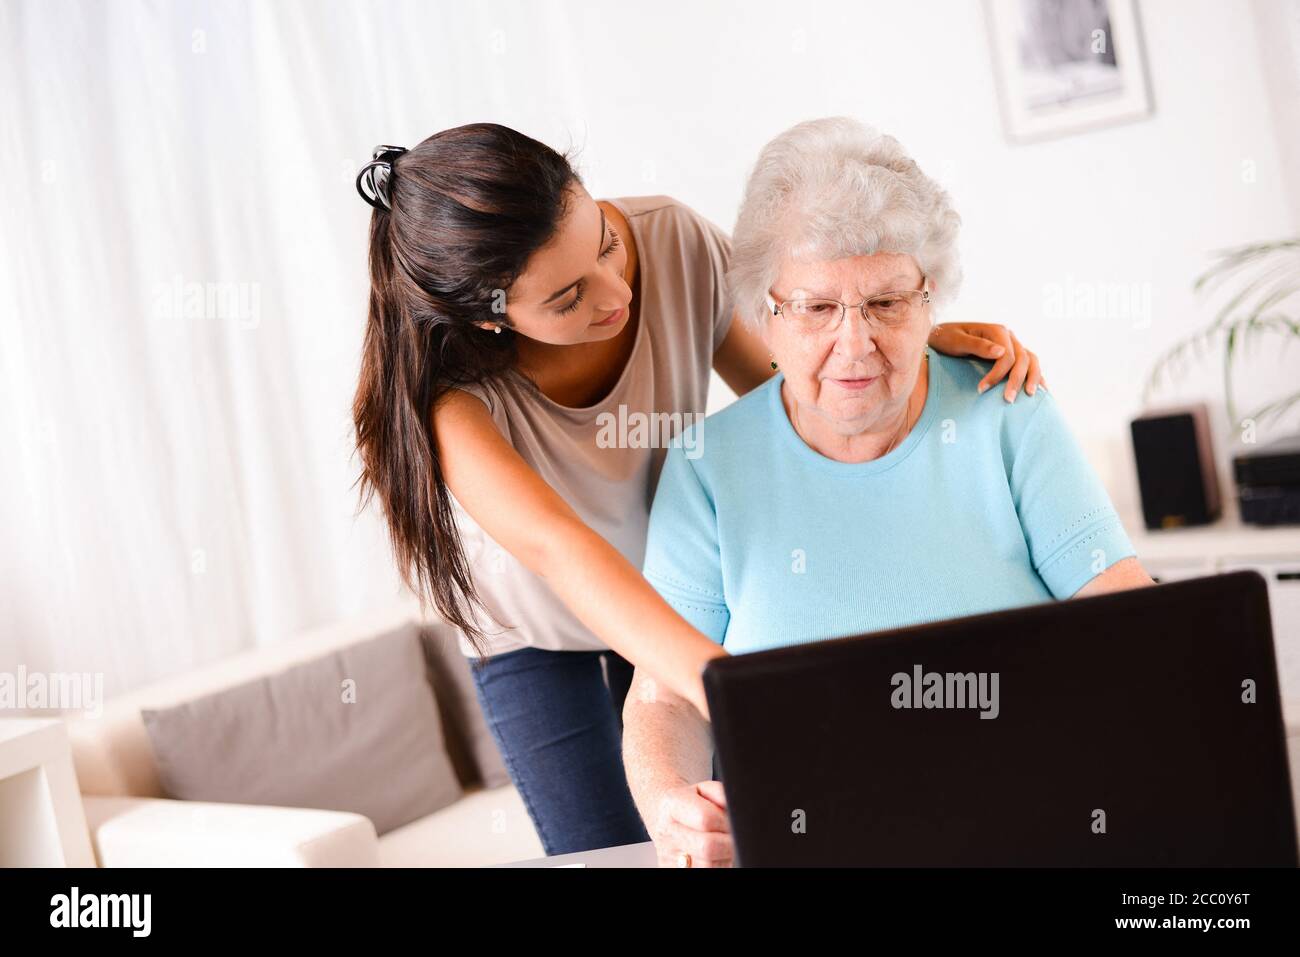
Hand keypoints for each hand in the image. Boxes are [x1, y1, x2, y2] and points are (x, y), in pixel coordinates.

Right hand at [650, 780, 733, 867]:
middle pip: (707, 847)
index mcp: (673, 805)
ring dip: (722, 857)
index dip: (725, 822)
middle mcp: (668, 832)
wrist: (665, 817)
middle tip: (730, 837)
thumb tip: (733, 807)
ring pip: (708, 866)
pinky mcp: (670, 870)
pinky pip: (704, 873)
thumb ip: (720, 793)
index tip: (730, 822)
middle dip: (727, 843)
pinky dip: (715, 866)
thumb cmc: (689, 804)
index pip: (706, 819)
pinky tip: (713, 856)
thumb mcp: (704, 789)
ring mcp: (668, 855)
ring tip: (721, 845)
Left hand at [927, 323, 1045, 401]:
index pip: (1007, 355)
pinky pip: (1029, 363)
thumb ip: (978, 346)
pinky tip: (1041, 390)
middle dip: (1016, 380)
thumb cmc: (946, 338)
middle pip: (1022, 359)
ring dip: (1032, 378)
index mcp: (997, 331)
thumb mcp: (957, 341)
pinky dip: (1036, 375)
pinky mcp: (1011, 354)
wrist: (941, 335)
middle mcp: (1008, 336)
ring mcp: (1012, 344)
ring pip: (1031, 360)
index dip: (998, 374)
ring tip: (1030, 396)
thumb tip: (1001, 352)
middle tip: (1008, 400)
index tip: (982, 390)